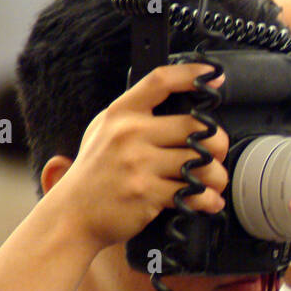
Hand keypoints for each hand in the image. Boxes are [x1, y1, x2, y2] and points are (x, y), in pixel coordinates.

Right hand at [46, 64, 229, 249]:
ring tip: (215, 181)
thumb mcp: (103, 131)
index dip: (192, 74)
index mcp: (121, 113)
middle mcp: (130, 133)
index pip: (161, 81)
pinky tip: (208, 200)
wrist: (72, 216)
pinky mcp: (146, 192)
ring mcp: (138, 163)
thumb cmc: (95, 173)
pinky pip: (193, 193)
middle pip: (195, 126)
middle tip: (218, 153)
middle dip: (218, 142)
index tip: (213, 76)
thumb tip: (179, 100)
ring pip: (201, 162)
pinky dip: (208, 199)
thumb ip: (134, 115)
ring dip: (217, 175)